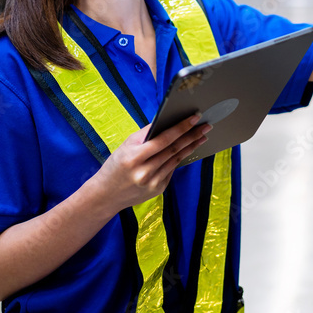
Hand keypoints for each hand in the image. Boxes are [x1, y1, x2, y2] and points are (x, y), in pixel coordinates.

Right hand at [89, 115, 210, 212]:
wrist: (106, 195)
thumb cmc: (116, 165)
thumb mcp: (126, 146)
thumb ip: (146, 134)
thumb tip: (166, 121)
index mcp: (134, 157)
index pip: (163, 140)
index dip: (181, 128)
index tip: (195, 117)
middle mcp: (145, 172)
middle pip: (174, 150)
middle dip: (192, 136)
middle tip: (206, 126)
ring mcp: (153, 183)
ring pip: (176, 160)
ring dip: (191, 146)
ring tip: (202, 136)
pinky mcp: (158, 189)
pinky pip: (171, 169)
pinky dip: (179, 158)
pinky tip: (188, 149)